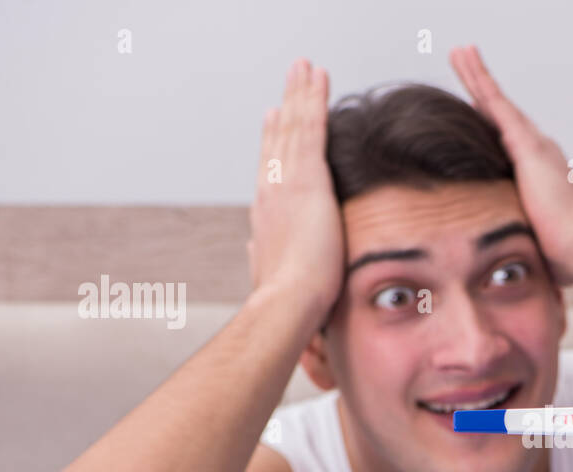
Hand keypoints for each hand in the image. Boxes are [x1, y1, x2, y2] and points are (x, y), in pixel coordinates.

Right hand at [247, 59, 344, 325]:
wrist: (288, 304)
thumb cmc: (288, 304)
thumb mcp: (271, 275)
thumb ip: (263, 255)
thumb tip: (254, 248)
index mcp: (267, 214)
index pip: (270, 170)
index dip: (271, 142)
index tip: (273, 119)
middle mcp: (270, 191)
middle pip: (278, 139)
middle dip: (286, 107)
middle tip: (291, 79)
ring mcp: (286, 181)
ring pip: (294, 126)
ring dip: (300, 93)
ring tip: (305, 67)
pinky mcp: (307, 177)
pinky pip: (311, 127)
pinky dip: (313, 99)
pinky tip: (318, 77)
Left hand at [450, 45, 572, 284]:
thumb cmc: (567, 258)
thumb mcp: (535, 246)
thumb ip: (525, 248)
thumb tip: (517, 274)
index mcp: (538, 178)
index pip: (506, 145)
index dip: (490, 127)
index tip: (477, 112)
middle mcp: (538, 154)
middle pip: (500, 117)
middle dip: (482, 91)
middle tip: (466, 64)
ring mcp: (533, 147)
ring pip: (496, 103)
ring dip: (477, 76)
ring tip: (460, 52)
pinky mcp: (527, 145)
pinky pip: (496, 103)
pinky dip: (480, 80)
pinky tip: (465, 59)